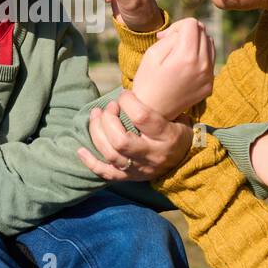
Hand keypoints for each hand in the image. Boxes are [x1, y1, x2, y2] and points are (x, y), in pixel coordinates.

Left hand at [76, 97, 191, 181]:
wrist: (187, 162)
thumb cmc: (178, 133)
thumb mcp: (178, 117)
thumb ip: (159, 106)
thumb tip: (134, 89)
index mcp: (166, 136)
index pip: (142, 118)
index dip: (128, 102)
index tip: (124, 94)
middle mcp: (151, 155)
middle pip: (120, 140)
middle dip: (108, 120)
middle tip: (109, 107)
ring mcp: (139, 169)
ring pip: (110, 154)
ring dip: (96, 133)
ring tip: (95, 116)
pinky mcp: (130, 178)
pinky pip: (106, 174)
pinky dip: (90, 162)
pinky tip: (81, 149)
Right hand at [130, 18, 214, 120]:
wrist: (152, 112)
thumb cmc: (147, 81)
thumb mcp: (152, 53)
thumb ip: (172, 36)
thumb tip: (186, 31)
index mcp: (187, 56)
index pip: (192, 24)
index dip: (177, 26)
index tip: (165, 38)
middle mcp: (203, 66)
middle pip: (203, 32)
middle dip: (187, 33)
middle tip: (171, 45)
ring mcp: (209, 77)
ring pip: (210, 44)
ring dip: (196, 44)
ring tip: (179, 55)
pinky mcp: (210, 85)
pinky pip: (210, 60)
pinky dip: (200, 57)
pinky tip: (185, 67)